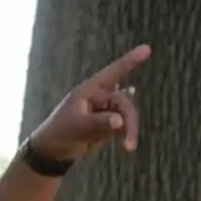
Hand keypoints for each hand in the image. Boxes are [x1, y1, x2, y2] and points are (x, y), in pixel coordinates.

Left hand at [28, 44, 151, 161]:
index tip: (147, 48)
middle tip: (129, 143)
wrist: (53, 152)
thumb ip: (99, 123)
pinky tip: (127, 143)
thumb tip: (119, 121)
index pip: (112, 73)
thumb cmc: (60, 133)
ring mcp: (104, 110)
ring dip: (129, 130)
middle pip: (123, 102)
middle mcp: (99, 97)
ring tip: (129, 147)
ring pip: (126, 115)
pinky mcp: (107, 123)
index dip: (129, 61)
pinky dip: (126, 134)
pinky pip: (123, 125)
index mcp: (89, 91)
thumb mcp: (78, 127)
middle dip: (129, 121)